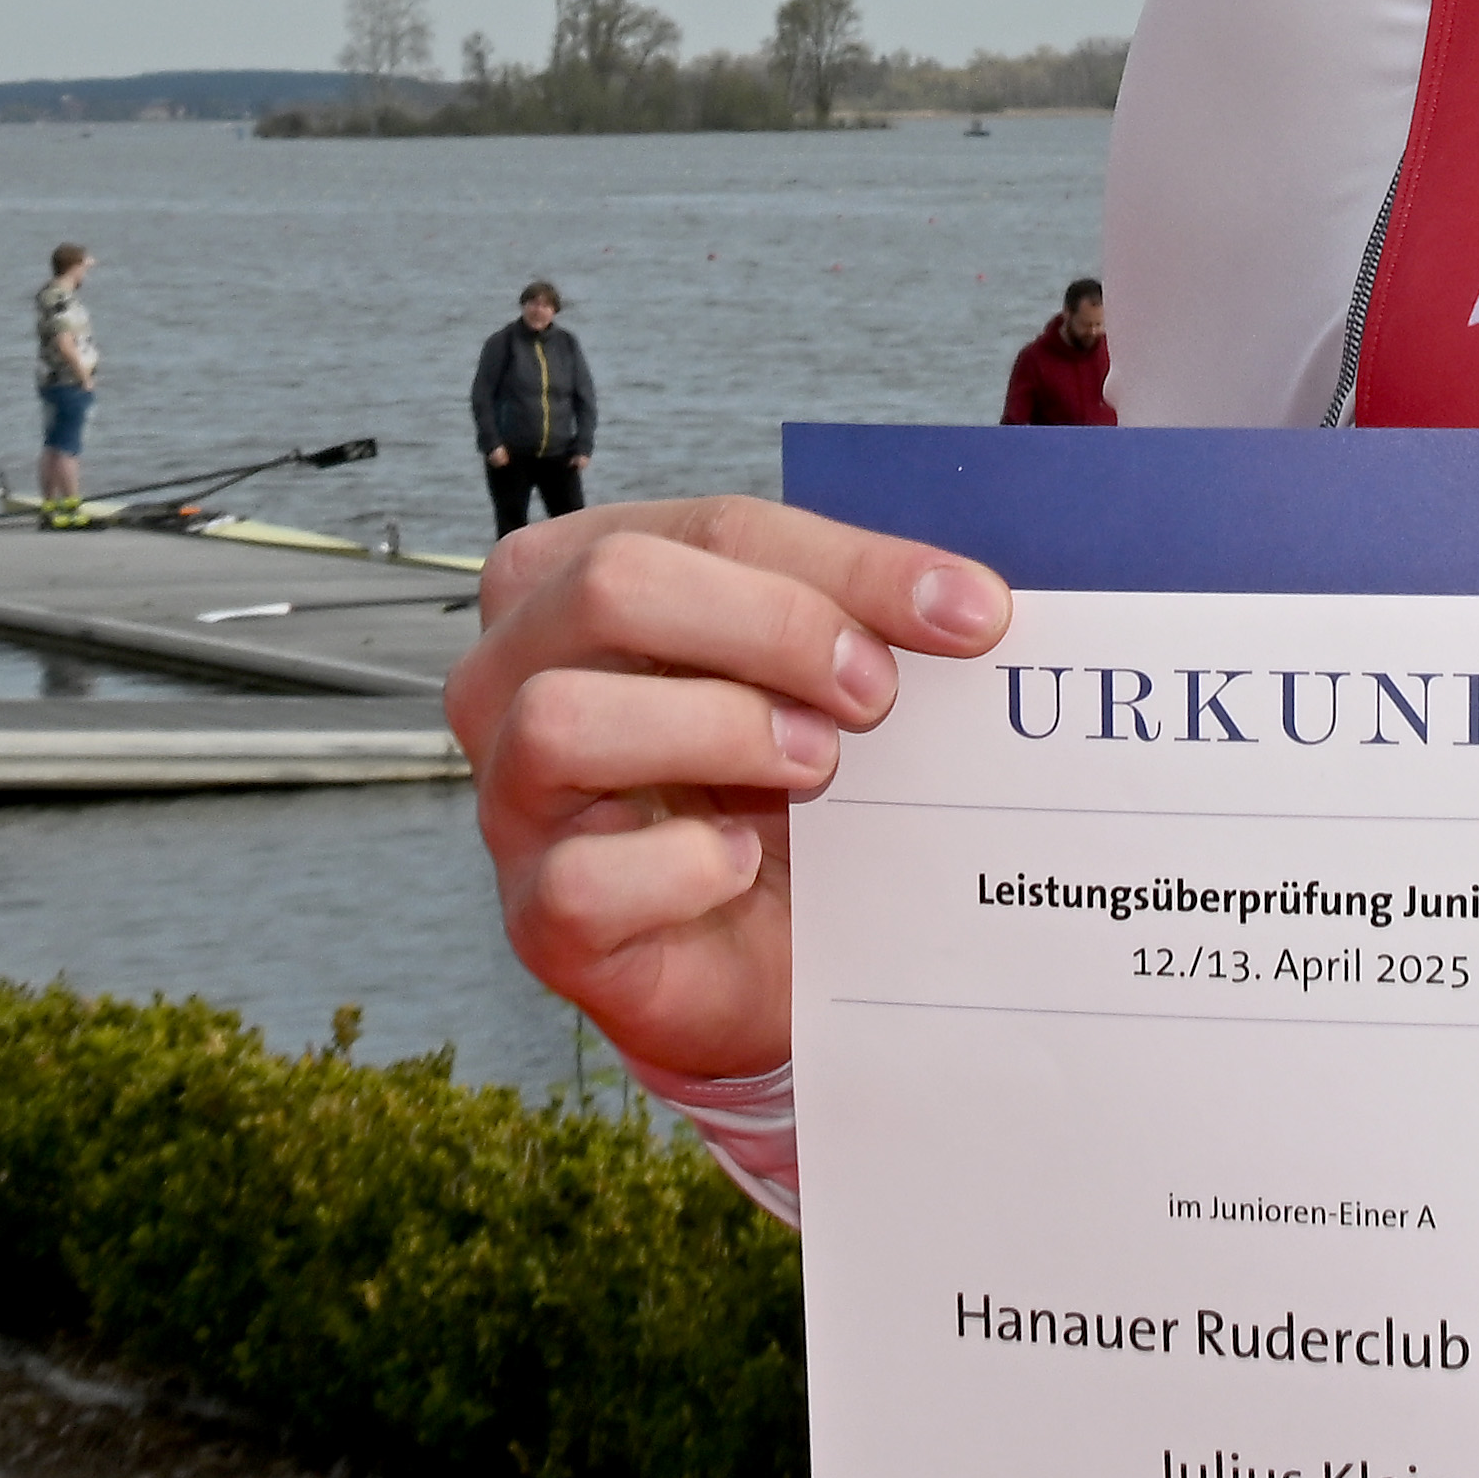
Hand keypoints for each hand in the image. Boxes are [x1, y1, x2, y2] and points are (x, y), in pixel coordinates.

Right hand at [444, 495, 1006, 1084]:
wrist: (773, 948)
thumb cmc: (779, 790)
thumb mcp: (821, 678)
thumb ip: (869, 620)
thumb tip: (967, 603)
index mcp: (578, 581)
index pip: (710, 529)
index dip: (847, 565)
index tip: (968, 613)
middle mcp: (512, 678)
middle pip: (613, 586)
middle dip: (773, 626)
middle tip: (874, 693)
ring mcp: (510, 801)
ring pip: (561, 719)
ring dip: (719, 732)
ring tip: (817, 768)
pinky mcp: (538, 918)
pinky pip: (582, 878)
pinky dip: (682, 867)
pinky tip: (742, 864)